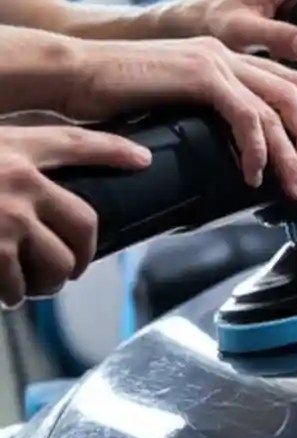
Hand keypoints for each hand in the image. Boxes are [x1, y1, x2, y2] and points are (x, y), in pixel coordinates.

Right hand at [0, 125, 150, 304]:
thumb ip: (8, 158)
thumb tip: (35, 184)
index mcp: (13, 149)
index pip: (75, 142)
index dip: (113, 150)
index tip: (142, 159)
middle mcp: (20, 181)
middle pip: (83, 223)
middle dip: (81, 253)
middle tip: (70, 267)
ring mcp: (7, 218)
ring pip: (59, 262)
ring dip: (48, 281)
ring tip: (33, 285)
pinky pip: (19, 285)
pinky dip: (13, 295)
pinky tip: (5, 293)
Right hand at [63, 36, 296, 198]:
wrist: (73, 74)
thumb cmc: (115, 96)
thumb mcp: (175, 106)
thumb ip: (206, 118)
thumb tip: (230, 155)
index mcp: (221, 59)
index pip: (281, 79)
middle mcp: (224, 55)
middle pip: (290, 94)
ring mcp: (214, 61)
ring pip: (275, 108)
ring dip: (288, 152)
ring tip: (293, 184)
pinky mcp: (200, 75)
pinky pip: (245, 114)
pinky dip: (256, 147)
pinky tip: (254, 174)